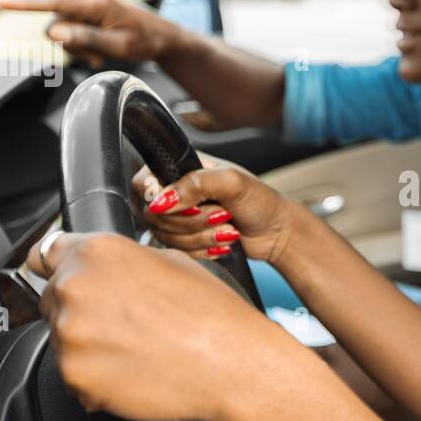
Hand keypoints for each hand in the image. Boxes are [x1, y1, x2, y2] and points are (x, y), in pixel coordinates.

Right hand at [0, 0, 177, 67]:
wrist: (159, 36)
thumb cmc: (144, 41)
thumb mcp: (118, 46)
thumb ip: (87, 39)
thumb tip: (56, 33)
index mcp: (94, 2)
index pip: (53, 3)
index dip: (24, 5)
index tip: (0, 2)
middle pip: (55, 25)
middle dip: (71, 45)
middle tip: (96, 58)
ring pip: (61, 29)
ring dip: (77, 46)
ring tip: (101, 54)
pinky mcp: (82, 4)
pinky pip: (69, 27)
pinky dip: (80, 41)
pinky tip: (97, 49)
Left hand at [25, 231, 296, 420]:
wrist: (233, 365)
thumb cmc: (213, 315)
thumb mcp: (170, 262)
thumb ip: (123, 262)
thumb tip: (109, 272)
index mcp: (98, 252)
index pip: (44, 253)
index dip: (56, 267)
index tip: (60, 278)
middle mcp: (76, 287)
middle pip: (52, 299)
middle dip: (79, 310)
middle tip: (121, 324)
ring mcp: (70, 334)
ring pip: (63, 340)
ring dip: (89, 346)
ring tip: (136, 350)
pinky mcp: (75, 376)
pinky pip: (74, 377)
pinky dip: (96, 379)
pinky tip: (134, 371)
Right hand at [131, 161, 300, 264]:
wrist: (277, 231)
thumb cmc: (260, 200)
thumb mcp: (232, 182)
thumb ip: (194, 184)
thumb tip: (161, 200)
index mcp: (183, 168)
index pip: (144, 182)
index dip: (159, 199)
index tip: (186, 206)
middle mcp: (177, 191)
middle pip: (153, 215)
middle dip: (192, 221)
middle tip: (222, 214)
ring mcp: (180, 217)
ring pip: (165, 236)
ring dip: (200, 236)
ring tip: (227, 227)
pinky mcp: (186, 239)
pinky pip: (177, 251)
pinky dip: (201, 249)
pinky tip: (221, 242)